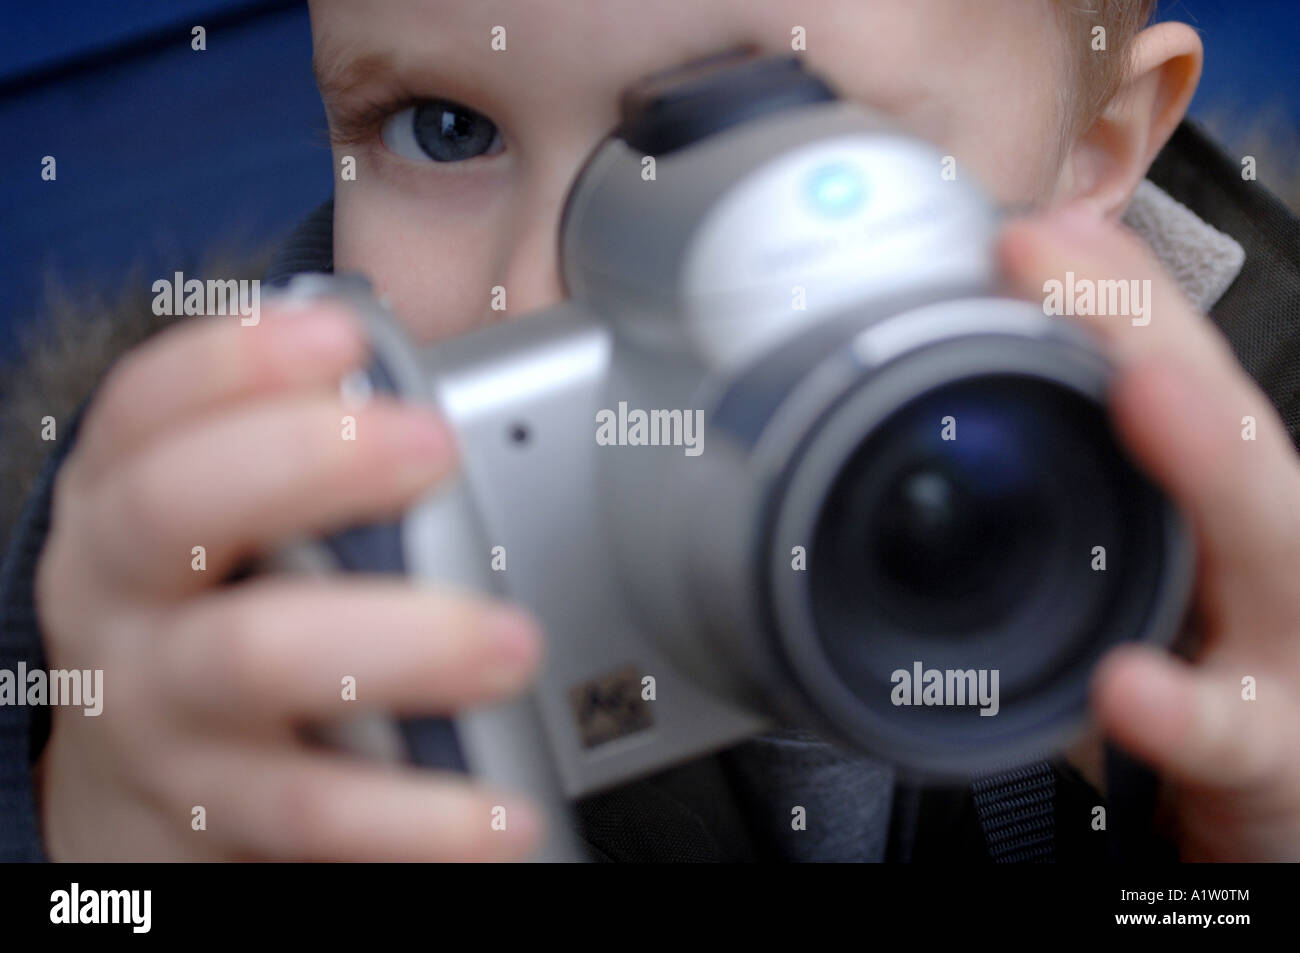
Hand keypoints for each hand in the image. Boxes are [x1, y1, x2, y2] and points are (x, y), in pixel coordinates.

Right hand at [35, 301, 544, 859]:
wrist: (156, 760)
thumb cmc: (231, 599)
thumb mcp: (240, 511)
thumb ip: (329, 451)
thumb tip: (478, 396)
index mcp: (129, 490)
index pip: (151, 405)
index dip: (238, 359)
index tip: (343, 332)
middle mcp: (121, 590)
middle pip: (179, 508)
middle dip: (310, 463)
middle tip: (436, 450)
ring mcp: (158, 706)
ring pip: (252, 661)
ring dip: (391, 643)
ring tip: (509, 642)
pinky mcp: (213, 809)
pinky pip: (310, 813)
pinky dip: (410, 818)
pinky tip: (501, 814)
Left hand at [1001, 204, 1299, 860]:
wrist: (1278, 787)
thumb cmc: (1214, 672)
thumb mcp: (1146, 570)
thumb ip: (1083, 496)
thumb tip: (972, 403)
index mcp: (1221, 504)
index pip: (1176, 371)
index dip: (1111, 291)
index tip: (1023, 226)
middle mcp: (1267, 550)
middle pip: (1231, 422)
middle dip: (1149, 329)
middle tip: (1045, 250)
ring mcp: (1287, 646)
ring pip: (1271, 544)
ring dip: (1212, 462)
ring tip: (1144, 391)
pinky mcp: (1275, 751)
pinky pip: (1230, 733)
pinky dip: (1185, 708)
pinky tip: (1130, 686)